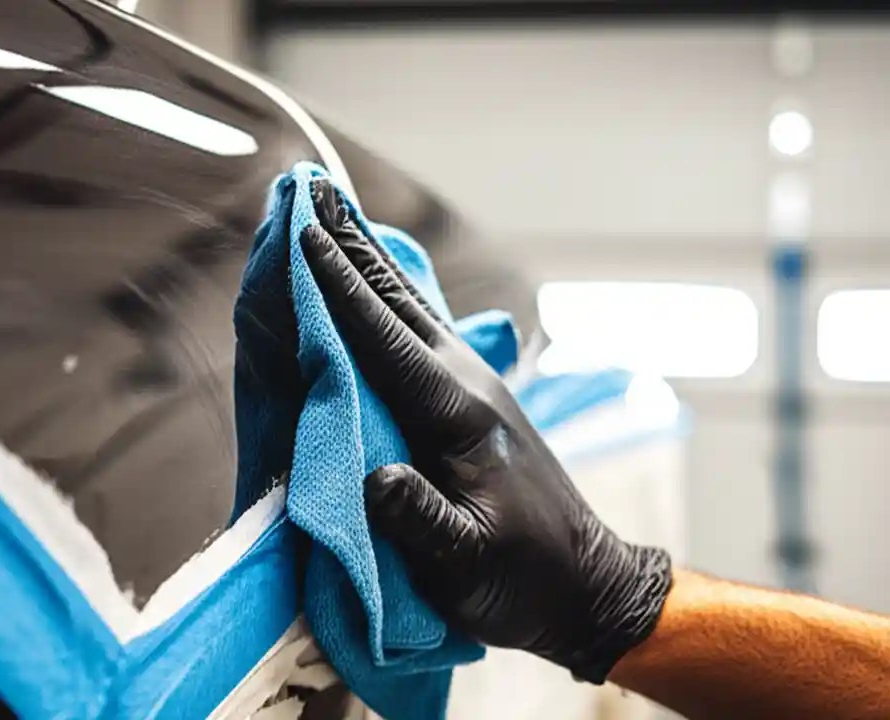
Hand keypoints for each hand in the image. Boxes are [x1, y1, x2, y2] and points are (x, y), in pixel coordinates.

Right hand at [302, 179, 672, 682]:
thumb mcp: (468, 563)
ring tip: (333, 214)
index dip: (341, 289)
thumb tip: (374, 477)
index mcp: (459, 415)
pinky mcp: (470, 404)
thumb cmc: (522, 579)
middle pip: (397, 302)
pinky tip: (374, 285)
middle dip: (350, 246)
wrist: (583, 583)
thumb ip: (422, 521)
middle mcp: (465, 385)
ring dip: (368, 261)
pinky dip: (384, 300)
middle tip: (311, 188)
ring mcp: (471, 390)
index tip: (305, 234)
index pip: (387, 339)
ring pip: (409, 310)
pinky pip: (416, 336)